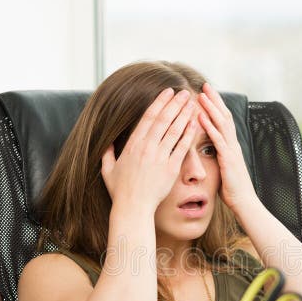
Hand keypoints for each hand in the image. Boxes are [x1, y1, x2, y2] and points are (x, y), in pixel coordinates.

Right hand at [101, 88, 197, 214]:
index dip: (159, 103)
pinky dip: (188, 134)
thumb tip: (106, 144)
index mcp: (133, 145)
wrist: (133, 208)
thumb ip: (107, 154)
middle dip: (174, 103)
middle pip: (163, 119)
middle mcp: (146, 148)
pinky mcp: (171, 169)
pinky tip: (195, 124)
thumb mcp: (108, 170)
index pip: (148, 118)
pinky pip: (182, 148)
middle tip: (183, 92)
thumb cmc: (120, 192)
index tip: (167, 92)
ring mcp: (159, 158)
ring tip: (192, 103)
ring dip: (184, 114)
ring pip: (174, 130)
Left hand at [197, 83, 258, 212]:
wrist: (244, 203)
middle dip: (215, 100)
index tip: (207, 93)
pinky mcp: (228, 159)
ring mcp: (232, 151)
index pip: (224, 120)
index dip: (216, 106)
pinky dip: (209, 127)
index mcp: (231, 146)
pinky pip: (218, 140)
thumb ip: (218, 157)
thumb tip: (210, 152)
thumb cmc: (232, 189)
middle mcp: (233, 144)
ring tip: (201, 95)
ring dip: (211, 108)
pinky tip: (200, 117)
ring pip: (222, 124)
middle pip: (225, 116)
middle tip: (205, 85)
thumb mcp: (223, 169)